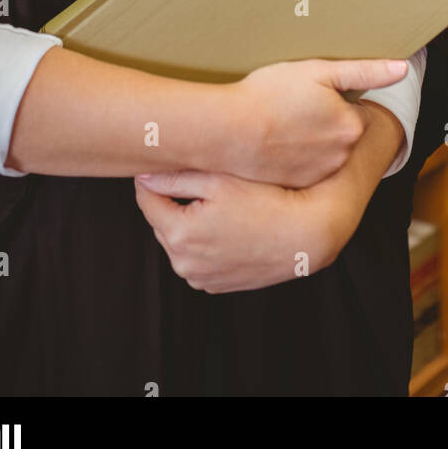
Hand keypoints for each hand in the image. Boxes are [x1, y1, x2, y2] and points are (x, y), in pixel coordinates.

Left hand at [133, 101, 401, 292]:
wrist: (305, 234)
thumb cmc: (266, 200)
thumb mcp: (218, 180)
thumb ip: (174, 178)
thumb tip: (142, 175)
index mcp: (178, 234)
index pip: (146, 200)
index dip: (153, 178)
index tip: (163, 163)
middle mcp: (184, 264)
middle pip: (163, 221)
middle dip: (173, 200)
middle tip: (198, 179)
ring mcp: (201, 278)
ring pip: (180, 241)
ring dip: (188, 222)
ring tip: (217, 202)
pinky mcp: (216, 285)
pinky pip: (198, 259)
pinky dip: (204, 243)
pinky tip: (228, 225)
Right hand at [224, 56, 407, 188]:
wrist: (229, 131)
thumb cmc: (269, 94)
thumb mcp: (319, 71)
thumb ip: (365, 70)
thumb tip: (402, 69)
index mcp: (352, 126)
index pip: (352, 109)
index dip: (330, 98)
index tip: (307, 94)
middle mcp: (342, 155)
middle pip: (339, 132)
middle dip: (322, 121)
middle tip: (292, 107)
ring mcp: (319, 174)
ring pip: (322, 151)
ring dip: (309, 140)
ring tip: (281, 124)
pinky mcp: (297, 185)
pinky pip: (304, 167)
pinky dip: (294, 158)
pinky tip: (275, 144)